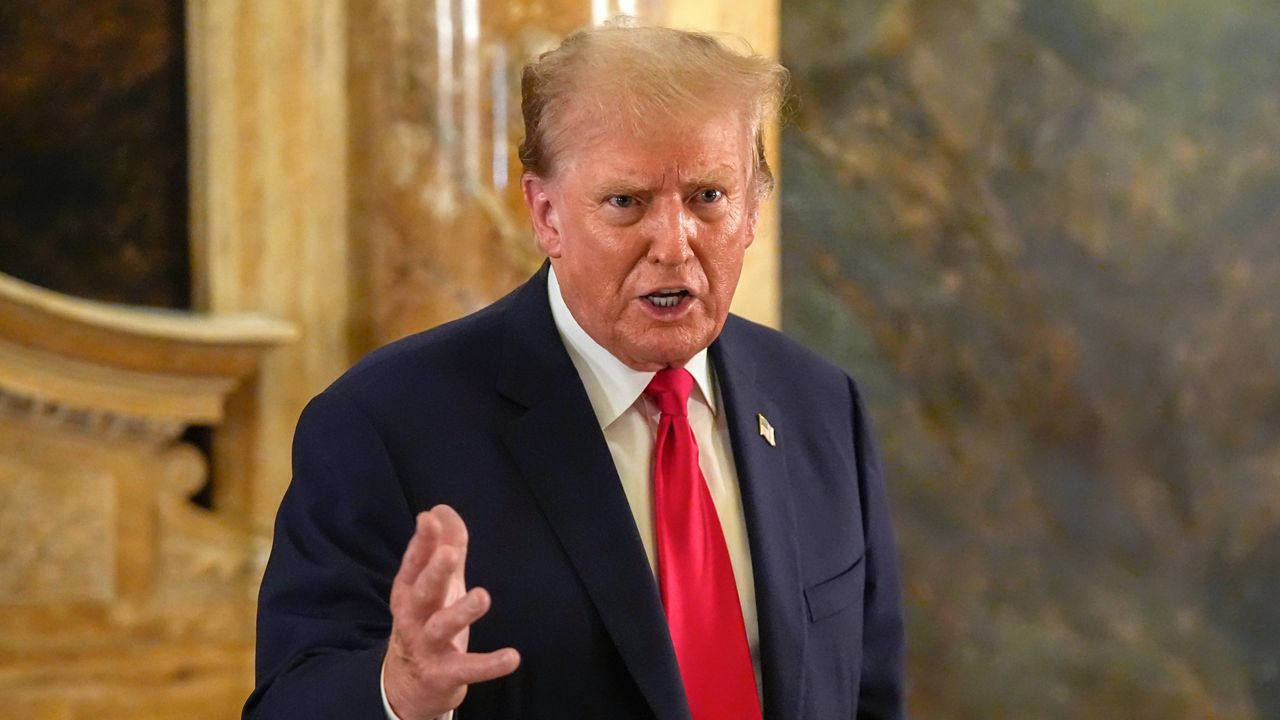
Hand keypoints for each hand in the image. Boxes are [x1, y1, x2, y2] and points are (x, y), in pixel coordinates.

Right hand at [383, 505, 520, 718]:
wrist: (408, 683)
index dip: (421, 541)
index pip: (414, 562)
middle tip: (450, 555)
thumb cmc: (426, 619)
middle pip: (424, 591)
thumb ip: (443, 546)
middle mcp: (413, 617)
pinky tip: (512, 657)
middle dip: (436, 573)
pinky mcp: (443, 673)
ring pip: (442, 627)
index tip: (428, 519)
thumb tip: (443, 509)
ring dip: (461, 612)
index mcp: (409, 591)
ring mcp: (427, 646)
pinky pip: (467, 668)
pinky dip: (490, 664)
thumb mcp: (434, 584)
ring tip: (483, 597)